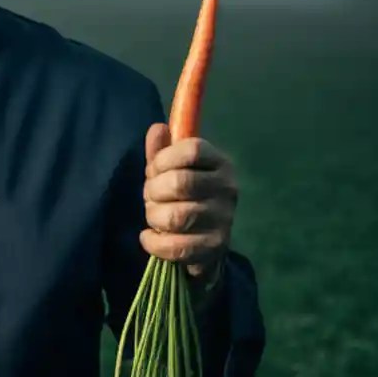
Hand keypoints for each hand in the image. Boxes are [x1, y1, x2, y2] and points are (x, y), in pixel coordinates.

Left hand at [140, 122, 237, 285]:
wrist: (202, 241)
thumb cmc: (182, 196)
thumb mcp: (170, 169)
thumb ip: (161, 151)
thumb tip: (158, 128)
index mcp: (219, 163)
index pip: (192, 150)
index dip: (164, 158)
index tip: (154, 169)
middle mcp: (228, 189)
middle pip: (180, 183)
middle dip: (154, 190)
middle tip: (151, 196)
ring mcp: (225, 219)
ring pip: (176, 216)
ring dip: (154, 216)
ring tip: (154, 216)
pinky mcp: (215, 248)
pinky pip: (176, 246)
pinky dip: (154, 243)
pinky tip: (149, 237)